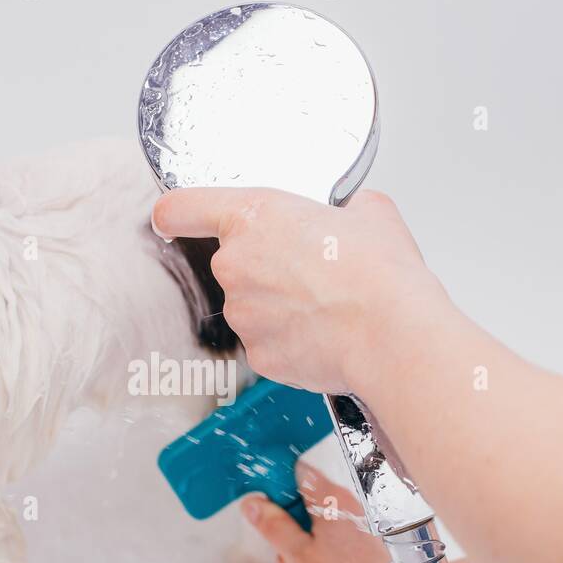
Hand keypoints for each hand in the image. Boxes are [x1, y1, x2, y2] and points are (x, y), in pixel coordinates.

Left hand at [151, 187, 446, 393]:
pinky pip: (268, 343)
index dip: (175, 213)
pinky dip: (292, 341)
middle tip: (314, 271)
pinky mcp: (258, 355)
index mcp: (252, 217)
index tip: (170, 220)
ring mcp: (242, 315)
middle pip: (235, 264)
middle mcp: (235, 266)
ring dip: (280, 306)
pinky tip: (325, 335)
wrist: (392, 334)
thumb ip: (341, 208)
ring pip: (253, 307)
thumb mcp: (370, 212)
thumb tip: (349, 216)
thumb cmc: (379, 273)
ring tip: (329, 306)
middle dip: (268, 268)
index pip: (183, 207)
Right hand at [240, 462, 427, 562]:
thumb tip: (254, 505)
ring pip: (315, 521)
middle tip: (279, 548)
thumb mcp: (300, 558)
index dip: (273, 483)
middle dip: (285, 521)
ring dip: (299, 542)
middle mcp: (348, 505)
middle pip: (304, 497)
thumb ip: (275, 527)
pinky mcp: (361, 543)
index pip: (295, 472)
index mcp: (332, 500)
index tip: (258, 502)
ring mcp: (356, 524)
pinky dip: (316, 551)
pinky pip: (330, 537)